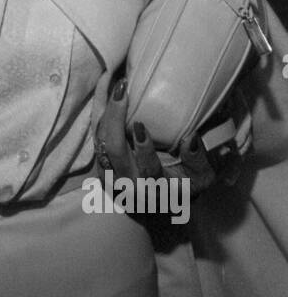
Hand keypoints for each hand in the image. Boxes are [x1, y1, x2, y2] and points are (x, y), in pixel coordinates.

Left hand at [95, 77, 217, 197]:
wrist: (155, 207)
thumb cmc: (181, 188)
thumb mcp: (199, 178)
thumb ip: (197, 159)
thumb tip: (190, 137)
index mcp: (154, 188)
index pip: (147, 169)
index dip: (144, 148)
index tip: (140, 125)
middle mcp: (127, 184)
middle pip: (114, 150)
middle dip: (115, 118)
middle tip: (122, 91)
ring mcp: (110, 177)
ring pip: (101, 143)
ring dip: (107, 115)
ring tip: (117, 89)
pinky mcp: (101, 169)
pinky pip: (98, 141)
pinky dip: (103, 120)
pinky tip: (111, 101)